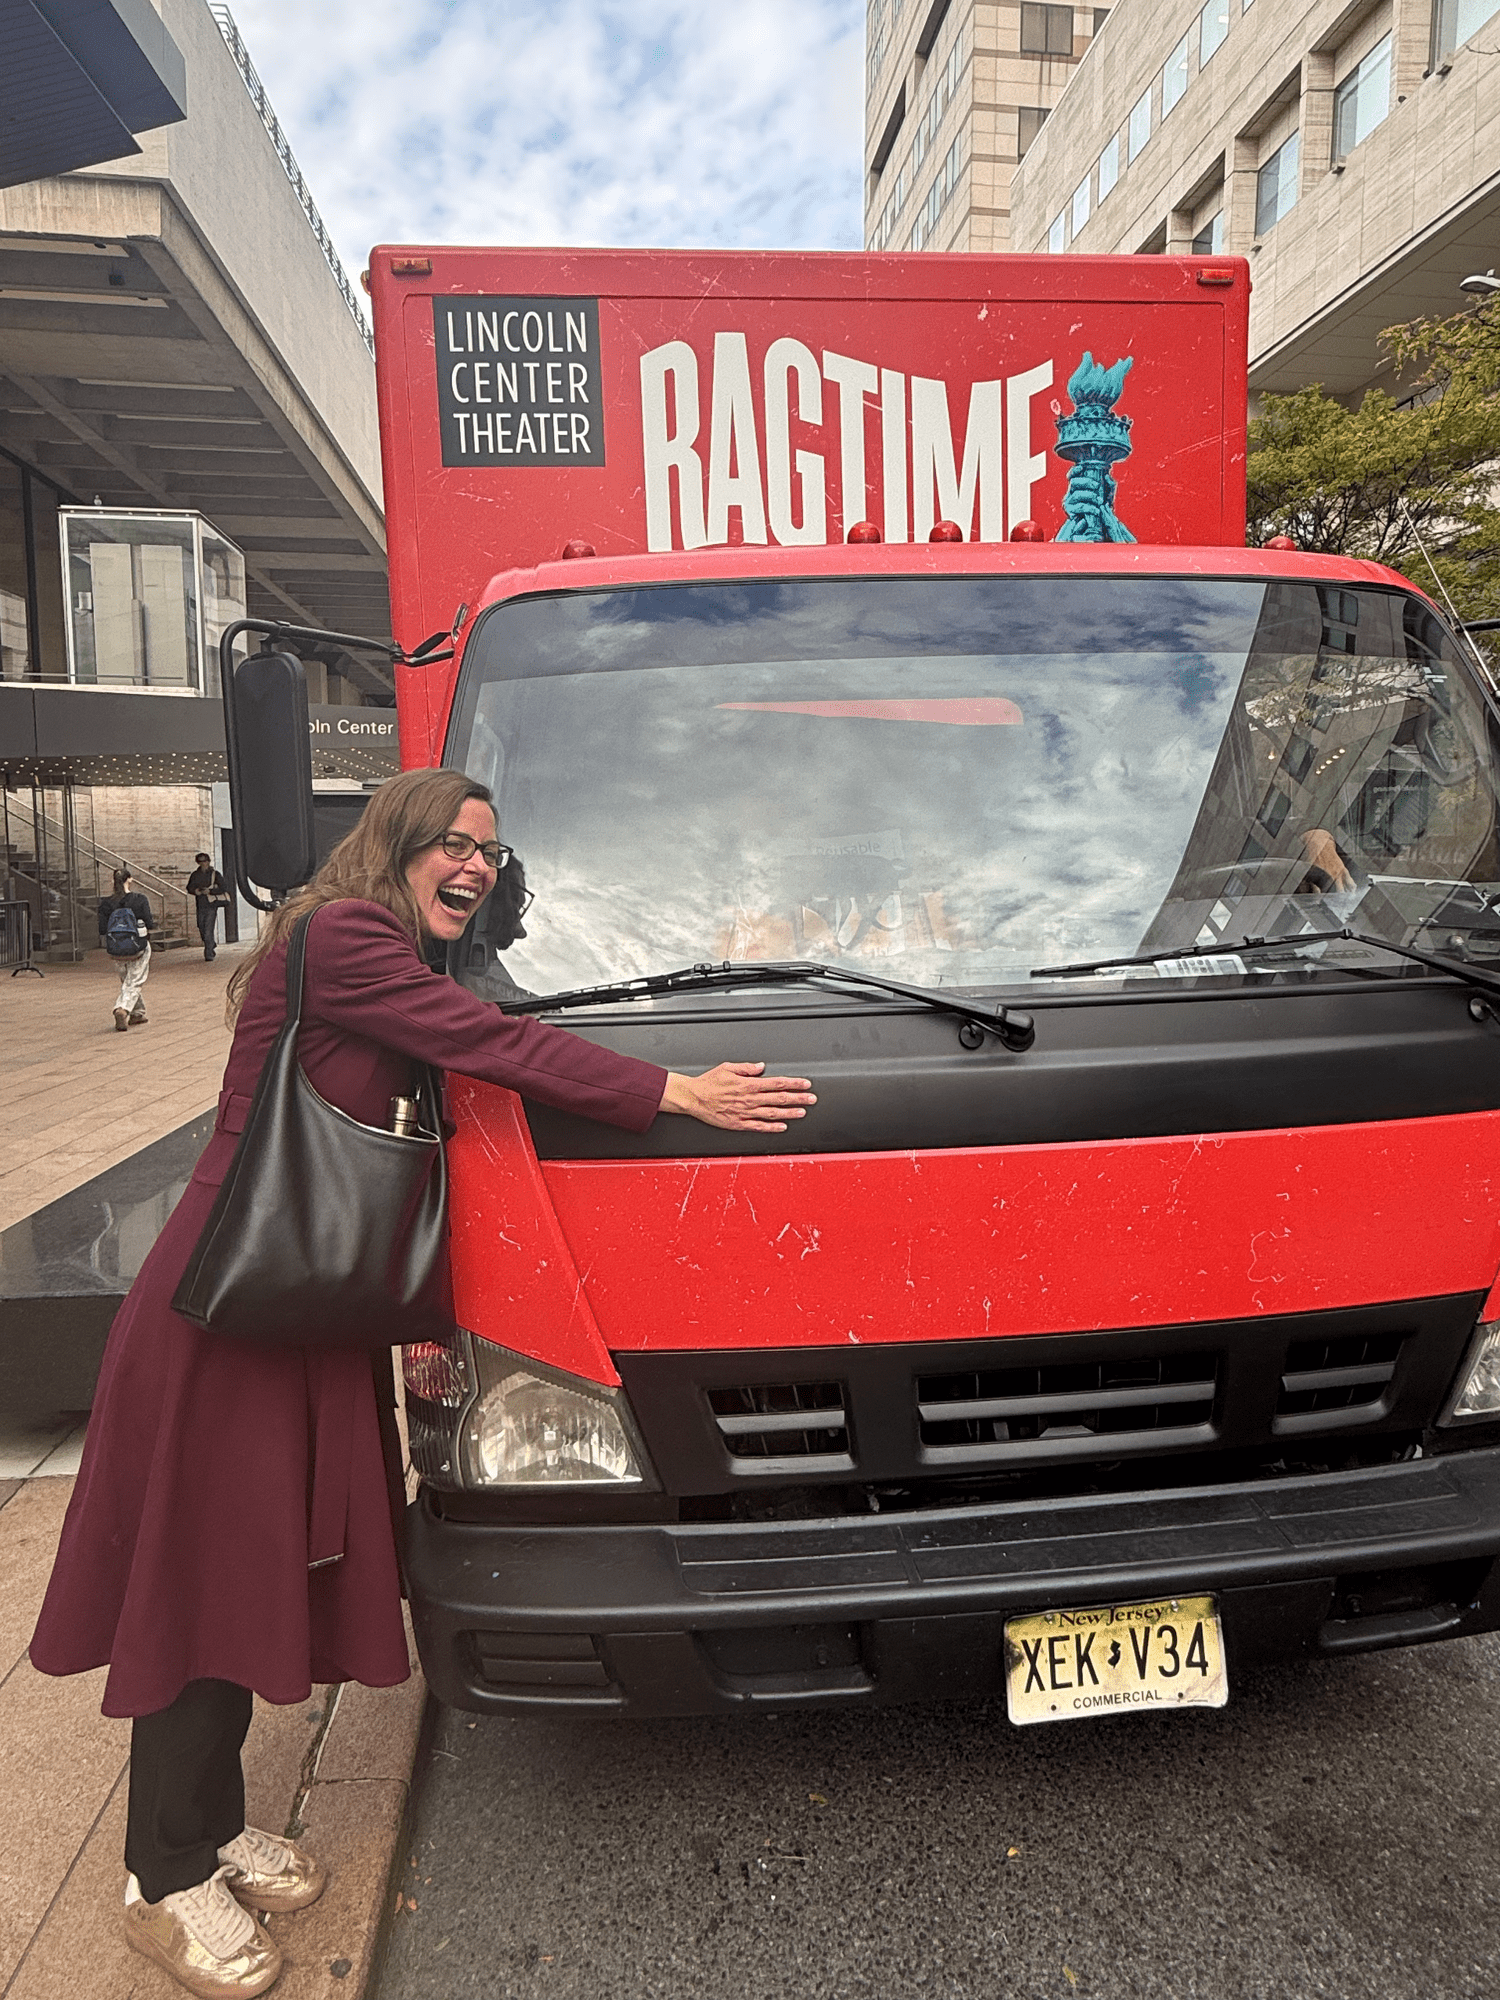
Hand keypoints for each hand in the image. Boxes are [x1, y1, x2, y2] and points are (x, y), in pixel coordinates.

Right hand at [659, 1062, 815, 1132]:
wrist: (693, 1098)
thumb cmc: (709, 1083)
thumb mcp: (728, 1067)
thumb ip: (747, 1067)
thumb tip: (761, 1066)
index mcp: (749, 1084)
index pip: (777, 1083)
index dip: (794, 1083)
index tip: (805, 1084)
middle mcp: (750, 1099)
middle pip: (779, 1098)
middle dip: (798, 1098)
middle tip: (812, 1099)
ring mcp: (745, 1112)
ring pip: (773, 1113)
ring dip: (790, 1113)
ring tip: (802, 1112)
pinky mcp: (739, 1123)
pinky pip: (759, 1126)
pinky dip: (772, 1128)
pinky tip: (782, 1127)